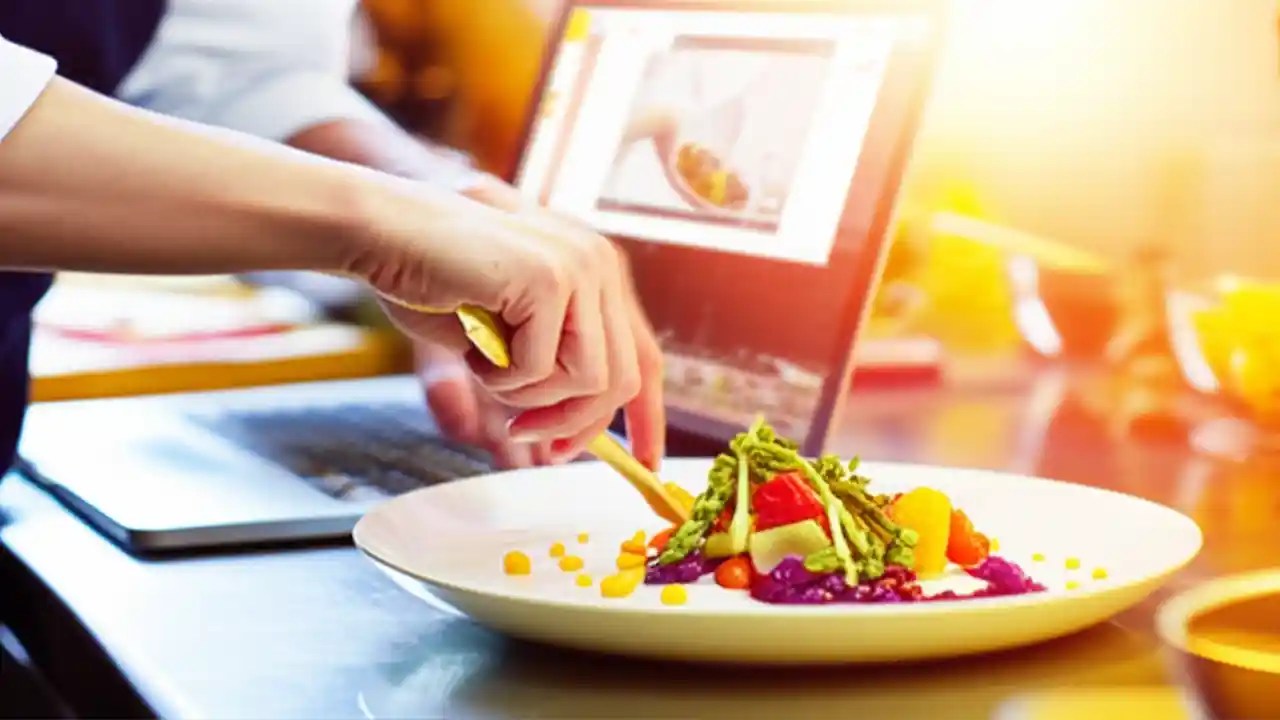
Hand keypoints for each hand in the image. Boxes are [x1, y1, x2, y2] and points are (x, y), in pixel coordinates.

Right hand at [347, 172, 664, 465]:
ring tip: (487, 369)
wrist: (381, 232)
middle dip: (574, 426)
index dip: (648, 418)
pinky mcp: (551, 277)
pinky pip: (543, 369)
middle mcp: (600, 265)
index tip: (644, 465)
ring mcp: (580, 267)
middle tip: (526, 437)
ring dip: (530, 398)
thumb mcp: (506, 339)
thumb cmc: (431, 283)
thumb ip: (550, 372)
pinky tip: (473, 344)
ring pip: (590, 381)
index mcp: (598, 274)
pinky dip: (500, 377)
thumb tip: (576, 441)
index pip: (645, 358)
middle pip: (623, 382)